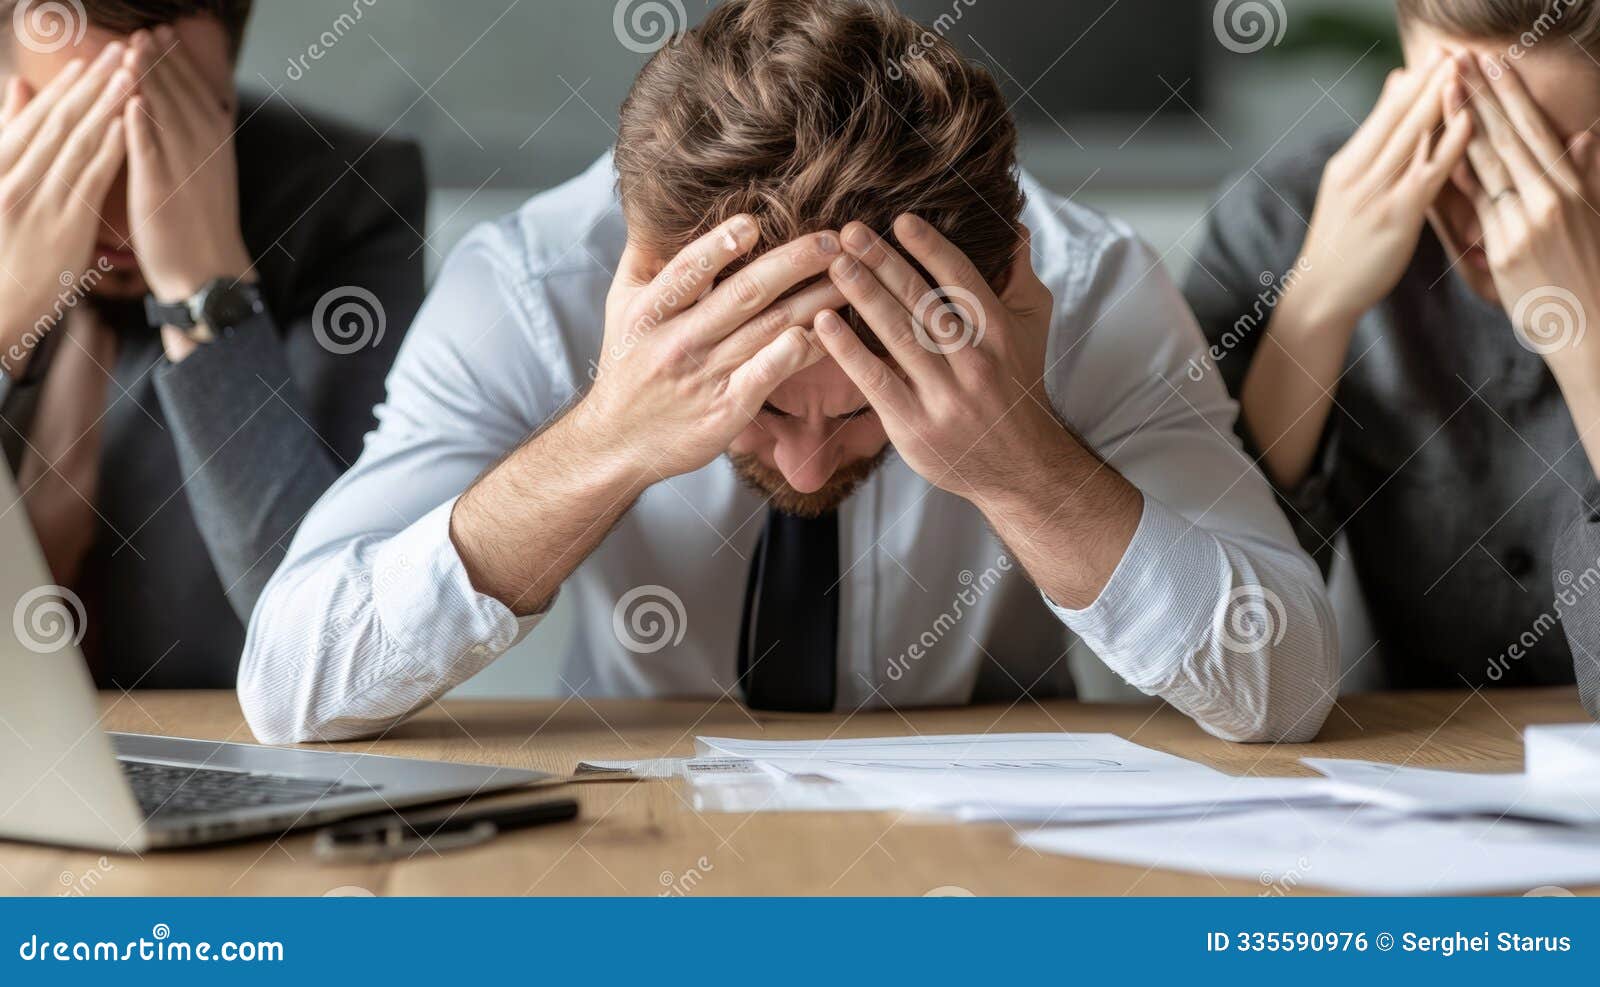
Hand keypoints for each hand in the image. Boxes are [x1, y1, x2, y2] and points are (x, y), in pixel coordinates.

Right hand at [0, 44, 128, 370]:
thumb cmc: (1, 255)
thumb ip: (10, 142)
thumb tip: (17, 91)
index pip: (35, 121)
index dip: (65, 89)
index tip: (89, 63)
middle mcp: (13, 178)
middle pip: (58, 123)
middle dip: (91, 85)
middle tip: (119, 55)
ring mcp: (36, 200)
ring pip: (76, 143)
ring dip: (106, 105)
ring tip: (130, 75)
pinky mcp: (61, 224)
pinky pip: (89, 178)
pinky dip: (110, 147)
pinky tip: (128, 125)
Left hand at [123, 27, 252, 317]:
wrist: (211, 271)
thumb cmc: (204, 227)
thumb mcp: (212, 176)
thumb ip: (201, 142)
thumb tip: (194, 110)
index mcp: (216, 146)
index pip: (195, 92)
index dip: (177, 62)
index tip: (163, 35)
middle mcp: (203, 151)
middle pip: (179, 96)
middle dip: (161, 61)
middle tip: (146, 32)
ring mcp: (183, 169)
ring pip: (164, 116)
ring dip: (149, 81)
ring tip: (133, 52)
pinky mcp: (161, 189)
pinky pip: (149, 152)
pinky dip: (140, 125)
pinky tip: (129, 101)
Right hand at [581, 214, 845, 479]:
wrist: (619, 442)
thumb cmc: (628, 365)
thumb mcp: (621, 307)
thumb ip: (643, 258)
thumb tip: (657, 207)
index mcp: (650, 311)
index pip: (687, 271)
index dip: (718, 246)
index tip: (754, 222)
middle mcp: (678, 342)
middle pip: (742, 294)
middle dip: (793, 263)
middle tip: (834, 240)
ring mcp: (705, 377)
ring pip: (768, 328)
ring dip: (814, 300)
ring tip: (850, 278)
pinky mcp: (727, 409)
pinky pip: (769, 375)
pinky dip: (796, 353)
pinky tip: (823, 335)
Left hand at [814, 215, 1062, 503]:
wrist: (1018, 465)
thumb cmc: (1017, 384)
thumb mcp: (1031, 328)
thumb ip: (1018, 278)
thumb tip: (1014, 229)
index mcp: (998, 332)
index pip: (961, 280)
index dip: (931, 248)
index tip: (901, 220)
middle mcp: (973, 361)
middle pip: (922, 303)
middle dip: (884, 263)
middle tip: (851, 231)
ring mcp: (942, 395)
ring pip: (898, 336)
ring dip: (863, 296)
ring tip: (835, 265)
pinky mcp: (913, 424)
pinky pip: (875, 380)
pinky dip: (847, 350)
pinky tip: (823, 323)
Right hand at [1292, 53, 1471, 324]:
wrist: (1321, 293)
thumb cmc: (1340, 247)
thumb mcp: (1346, 193)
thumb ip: (1370, 153)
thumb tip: (1389, 104)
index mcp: (1346, 166)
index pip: (1382, 115)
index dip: (1410, 84)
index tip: (1433, 59)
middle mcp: (1358, 174)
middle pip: (1397, 118)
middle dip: (1426, 82)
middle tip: (1452, 53)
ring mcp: (1375, 194)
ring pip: (1412, 137)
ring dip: (1438, 100)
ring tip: (1461, 70)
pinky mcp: (1394, 215)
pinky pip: (1427, 172)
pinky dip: (1448, 144)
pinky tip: (1467, 122)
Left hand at [1451, 55, 1599, 379]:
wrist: (1592, 329)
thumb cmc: (1591, 273)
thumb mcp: (1594, 217)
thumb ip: (1582, 176)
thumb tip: (1583, 137)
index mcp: (1570, 190)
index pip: (1534, 134)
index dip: (1512, 98)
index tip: (1493, 67)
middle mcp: (1550, 202)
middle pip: (1506, 141)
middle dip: (1481, 98)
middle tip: (1457, 64)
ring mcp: (1526, 227)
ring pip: (1485, 169)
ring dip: (1461, 128)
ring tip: (1443, 93)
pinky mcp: (1506, 254)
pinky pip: (1472, 210)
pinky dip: (1454, 181)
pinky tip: (1436, 154)